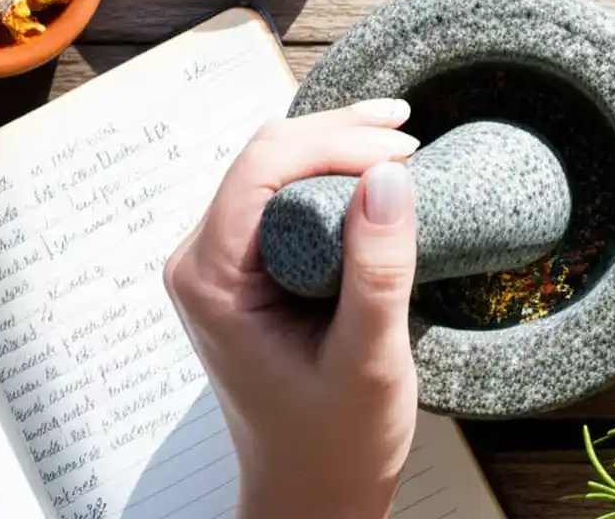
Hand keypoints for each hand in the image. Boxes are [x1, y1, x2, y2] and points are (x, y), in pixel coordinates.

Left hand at [164, 99, 420, 518]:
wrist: (312, 495)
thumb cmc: (334, 445)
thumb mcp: (368, 361)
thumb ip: (377, 271)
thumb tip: (389, 177)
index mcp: (212, 278)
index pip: (263, 168)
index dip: (335, 142)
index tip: (404, 150)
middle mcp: (203, 261)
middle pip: (266, 158)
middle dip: (339, 135)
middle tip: (410, 132)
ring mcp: (223, 265)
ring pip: (275, 172)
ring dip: (337, 150)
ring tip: (401, 142)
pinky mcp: (249, 272)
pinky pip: (285, 202)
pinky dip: (333, 180)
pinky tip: (374, 174)